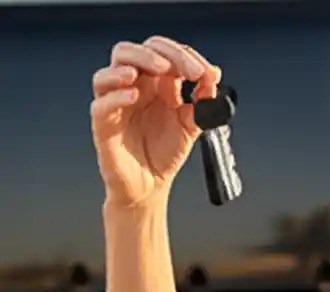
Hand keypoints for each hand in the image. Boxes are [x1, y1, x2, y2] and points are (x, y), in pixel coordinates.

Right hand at [90, 36, 220, 206]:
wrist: (152, 185)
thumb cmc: (165, 152)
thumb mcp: (192, 124)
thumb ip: (203, 100)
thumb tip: (213, 73)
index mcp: (153, 84)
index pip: (159, 52)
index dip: (181, 54)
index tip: (202, 71)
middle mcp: (131, 89)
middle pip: (129, 52)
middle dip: (155, 53)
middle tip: (177, 67)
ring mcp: (115, 106)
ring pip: (107, 72)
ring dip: (131, 64)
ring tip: (155, 69)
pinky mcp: (104, 126)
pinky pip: (101, 105)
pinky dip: (116, 96)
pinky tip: (134, 95)